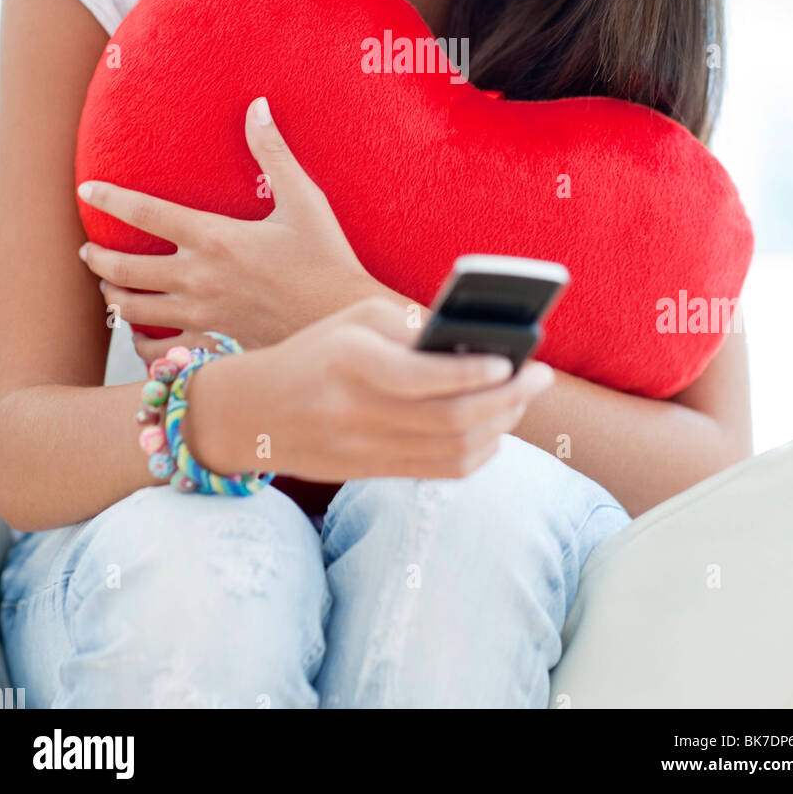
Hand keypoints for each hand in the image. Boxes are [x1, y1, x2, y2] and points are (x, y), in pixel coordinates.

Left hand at [78, 96, 375, 366]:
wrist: (342, 321)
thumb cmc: (328, 258)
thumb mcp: (305, 200)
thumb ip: (273, 152)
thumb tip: (256, 106)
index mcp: (215, 238)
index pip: (146, 213)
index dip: (110, 198)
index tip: (87, 189)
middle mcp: (199, 278)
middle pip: (124, 270)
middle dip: (97, 259)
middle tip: (87, 250)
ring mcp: (202, 316)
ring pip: (133, 311)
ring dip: (112, 297)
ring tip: (107, 288)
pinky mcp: (213, 344)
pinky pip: (159, 350)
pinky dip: (140, 341)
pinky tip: (140, 333)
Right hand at [185, 295, 557, 482]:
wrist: (253, 411)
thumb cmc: (316, 351)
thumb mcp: (353, 319)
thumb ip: (411, 327)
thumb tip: (477, 343)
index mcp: (350, 361)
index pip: (421, 377)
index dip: (474, 373)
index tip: (512, 360)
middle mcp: (356, 411)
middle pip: (450, 419)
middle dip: (508, 399)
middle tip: (539, 377)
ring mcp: (363, 450)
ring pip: (452, 450)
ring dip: (501, 426)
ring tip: (523, 399)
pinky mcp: (371, 474)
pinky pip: (440, 471)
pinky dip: (479, 452)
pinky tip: (496, 428)